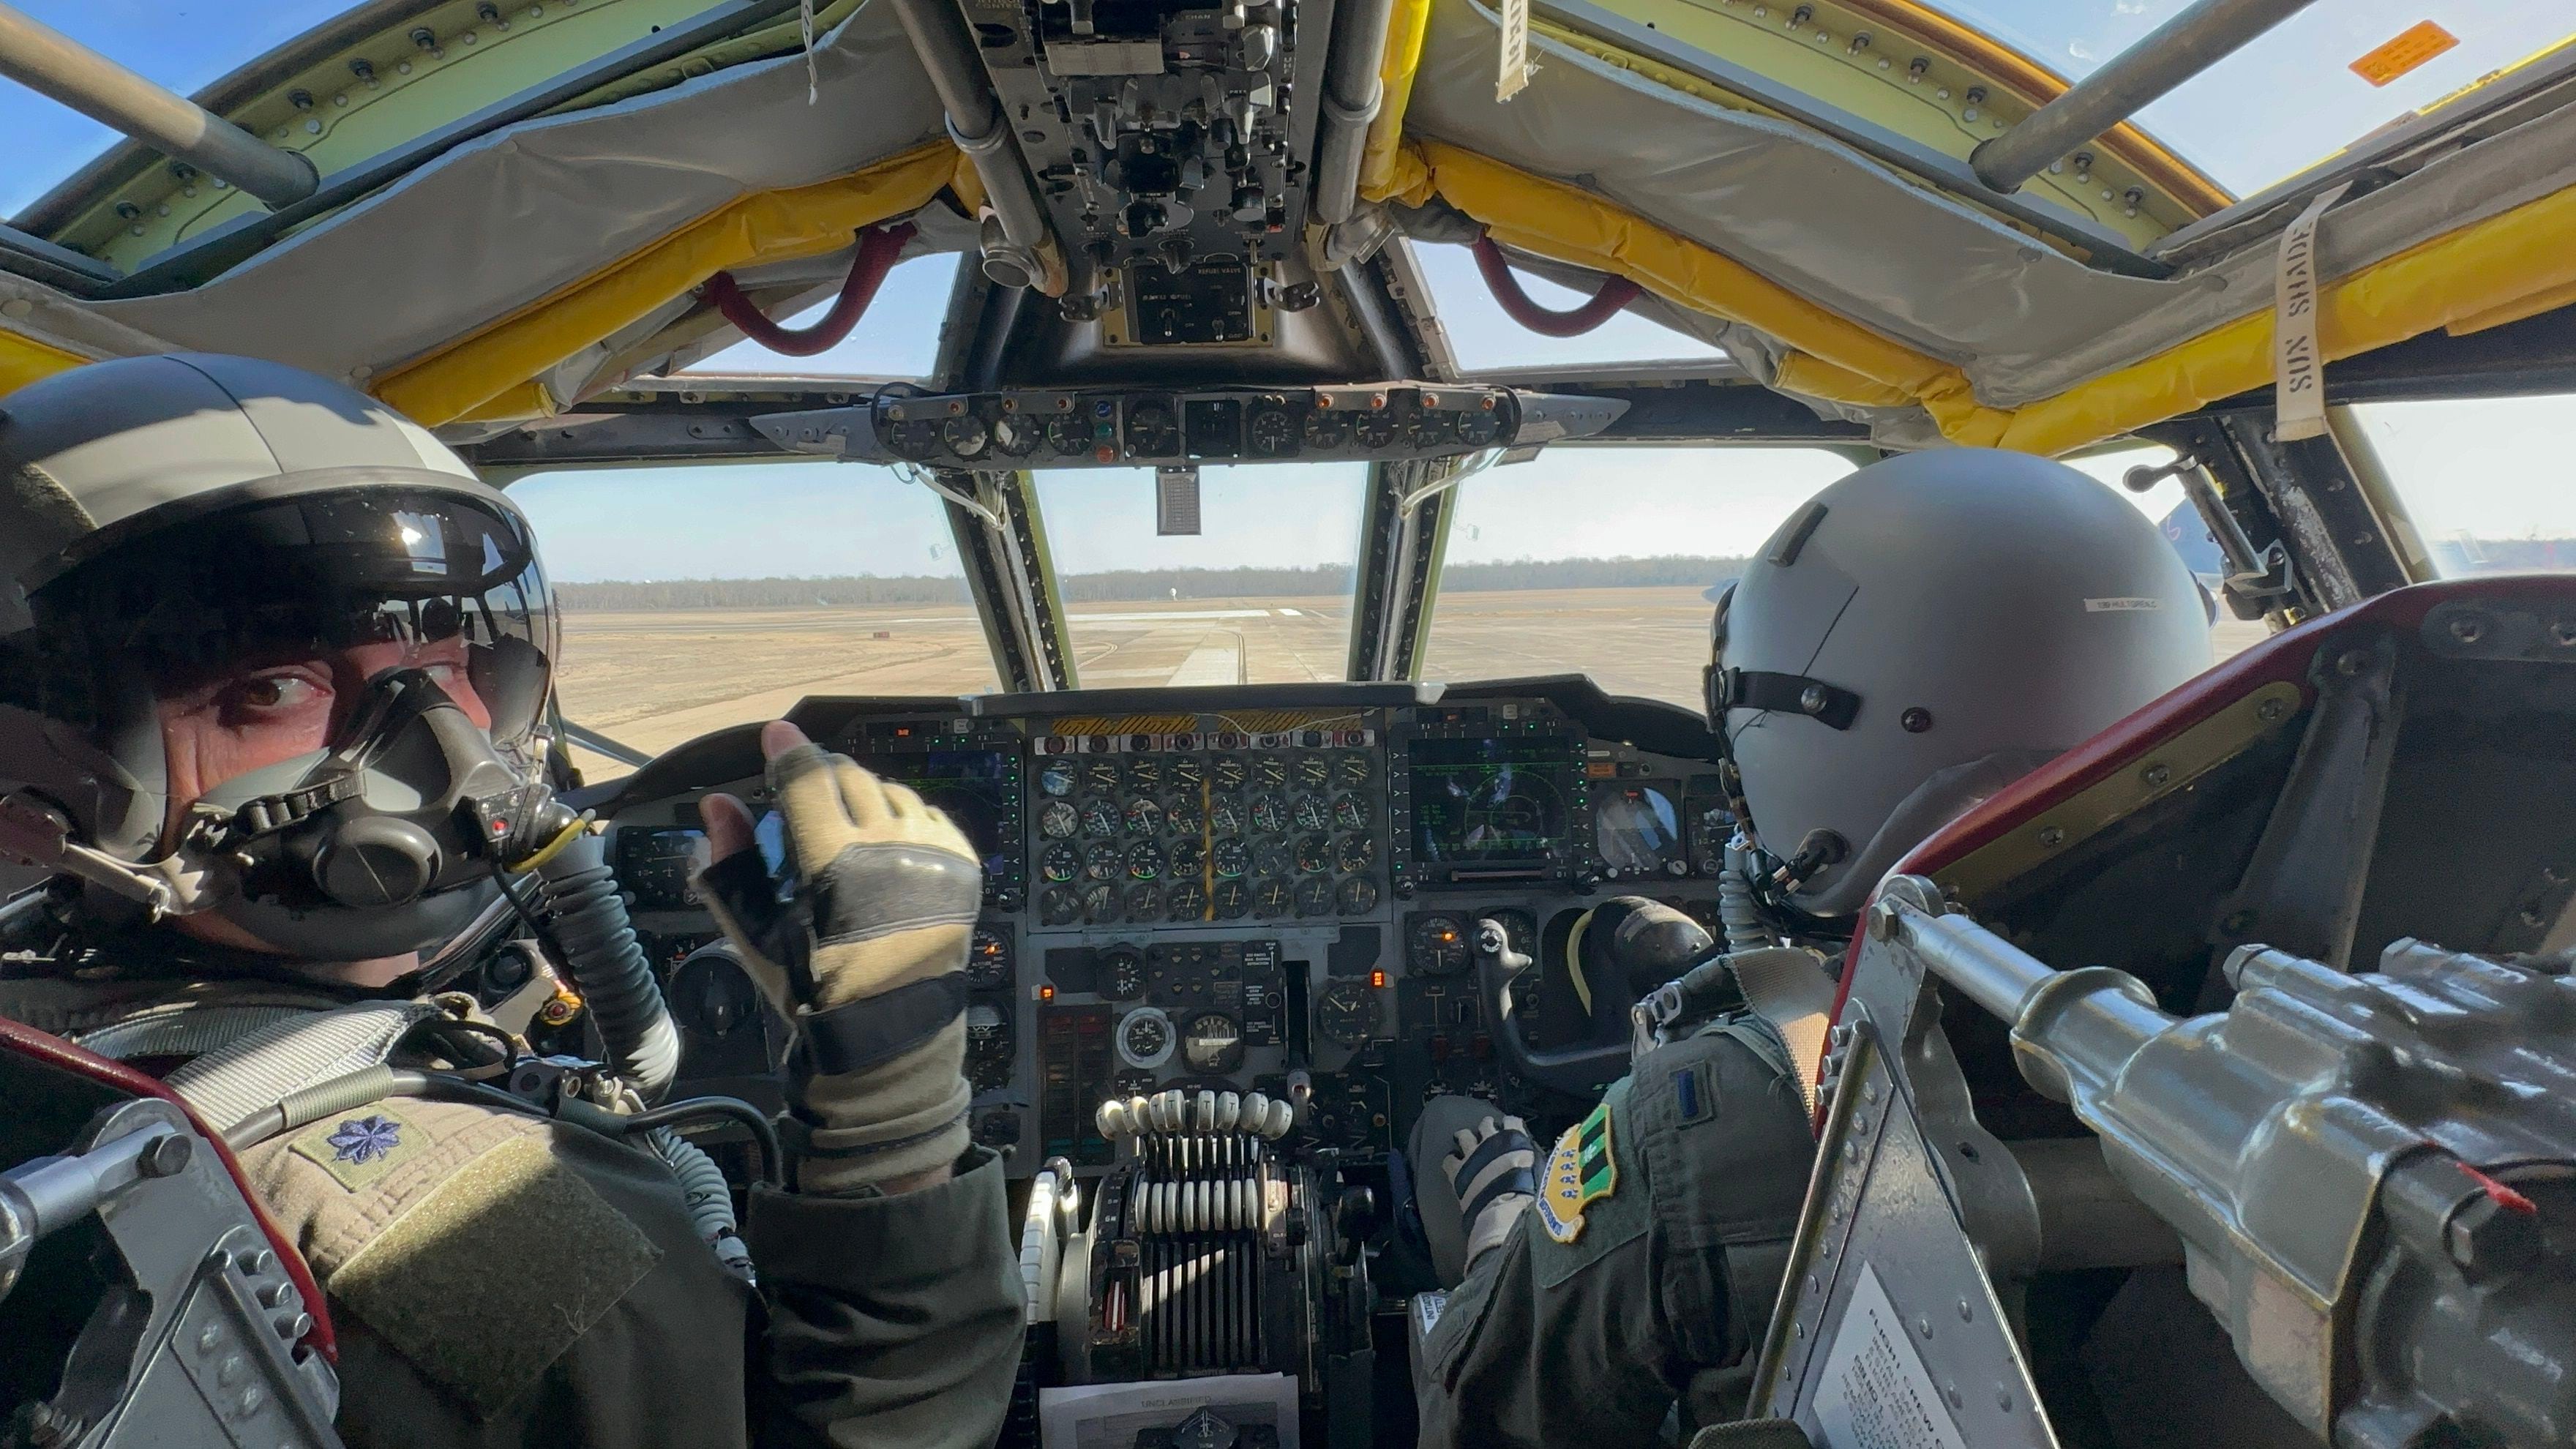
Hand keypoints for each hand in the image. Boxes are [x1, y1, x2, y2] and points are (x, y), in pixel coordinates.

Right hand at [697, 722, 982, 1192]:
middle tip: (805, 790)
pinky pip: (930, 815)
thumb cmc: (815, 987)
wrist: (888, 1033)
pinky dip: (904, 818)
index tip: (777, 736)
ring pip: (892, 791)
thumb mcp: (758, 930)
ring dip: (865, 797)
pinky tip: (886, 841)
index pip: (808, 779)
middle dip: (822, 775)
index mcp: (835, 865)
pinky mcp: (962, 868)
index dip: (788, 751)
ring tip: (846, 825)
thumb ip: (732, 861)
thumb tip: (718, 805)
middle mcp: (889, 852)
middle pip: (850, 778)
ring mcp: (932, 858)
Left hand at [1444, 1114, 1536, 1270]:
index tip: (1511, 1130)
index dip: (1511, 1125)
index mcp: (1513, 1137)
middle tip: (1489, 1138)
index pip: (1511, 1120)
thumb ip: (1534, 1157)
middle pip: (1486, 1123)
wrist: (1506, 1208)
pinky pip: (1449, 1158)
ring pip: (1464, 1135)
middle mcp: (1490, 1139)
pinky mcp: (1457, 1169)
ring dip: (1466, 1138)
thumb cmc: (1530, 1190)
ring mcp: (1471, 1153)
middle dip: (1488, 1129)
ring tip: (1467, 1144)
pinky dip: (1452, 1160)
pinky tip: (1454, 1164)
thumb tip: (1533, 1153)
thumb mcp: (1540, 1169)